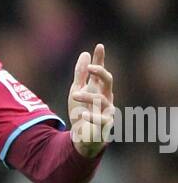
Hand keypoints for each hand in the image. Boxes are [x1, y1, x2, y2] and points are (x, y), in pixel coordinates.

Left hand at [67, 43, 114, 158]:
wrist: (81, 136)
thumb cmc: (81, 112)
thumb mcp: (77, 91)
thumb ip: (81, 75)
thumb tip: (85, 54)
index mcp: (99, 89)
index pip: (101, 71)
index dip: (100, 59)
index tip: (99, 46)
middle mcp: (106, 97)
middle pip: (108, 80)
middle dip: (101, 72)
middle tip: (90, 68)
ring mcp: (107, 110)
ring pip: (100, 98)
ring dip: (87, 96)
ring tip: (75, 95)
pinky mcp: (105, 124)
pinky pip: (101, 118)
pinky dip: (91, 115)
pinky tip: (82, 113)